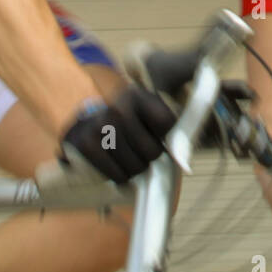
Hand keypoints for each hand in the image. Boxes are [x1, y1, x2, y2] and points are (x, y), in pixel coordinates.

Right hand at [58, 86, 176, 183]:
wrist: (86, 127)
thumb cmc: (128, 127)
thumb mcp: (148, 117)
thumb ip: (171, 132)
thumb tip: (185, 165)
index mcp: (137, 95)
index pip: (167, 124)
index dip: (165, 136)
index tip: (156, 133)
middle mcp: (118, 107)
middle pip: (153, 151)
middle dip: (150, 157)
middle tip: (139, 150)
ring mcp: (100, 126)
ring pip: (136, 167)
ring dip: (135, 169)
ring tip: (127, 157)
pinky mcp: (86, 144)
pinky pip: (118, 175)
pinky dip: (121, 176)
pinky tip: (116, 165)